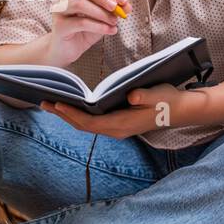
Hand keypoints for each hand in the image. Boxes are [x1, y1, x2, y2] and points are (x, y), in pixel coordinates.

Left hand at [39, 84, 186, 138]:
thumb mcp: (158, 94)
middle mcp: (116, 130)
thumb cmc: (167, 100)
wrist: (180, 110)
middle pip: (82, 125)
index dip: (71, 114)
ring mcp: (116, 129)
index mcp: (122, 124)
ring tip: (50, 103)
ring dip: (68, 115)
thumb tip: (130, 96)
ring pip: (86, 125)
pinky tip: (70, 106)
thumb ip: (144, 94)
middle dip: (62, 114)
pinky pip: (92, 123)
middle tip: (43, 102)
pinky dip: (78, 115)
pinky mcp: (118, 125)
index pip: (89, 122)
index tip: (56, 103)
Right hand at [42, 0, 130, 67]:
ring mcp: (59, 10)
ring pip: (79, 4)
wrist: (67, 50)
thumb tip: (126, 6)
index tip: (123, 0)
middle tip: (115, 7)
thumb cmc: (83, 31)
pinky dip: (98, 26)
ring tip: (114, 22)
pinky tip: (110, 30)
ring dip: (101, 13)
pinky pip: (80, 23)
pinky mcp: (59, 26)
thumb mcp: (101, 18)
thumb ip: (112, 10)